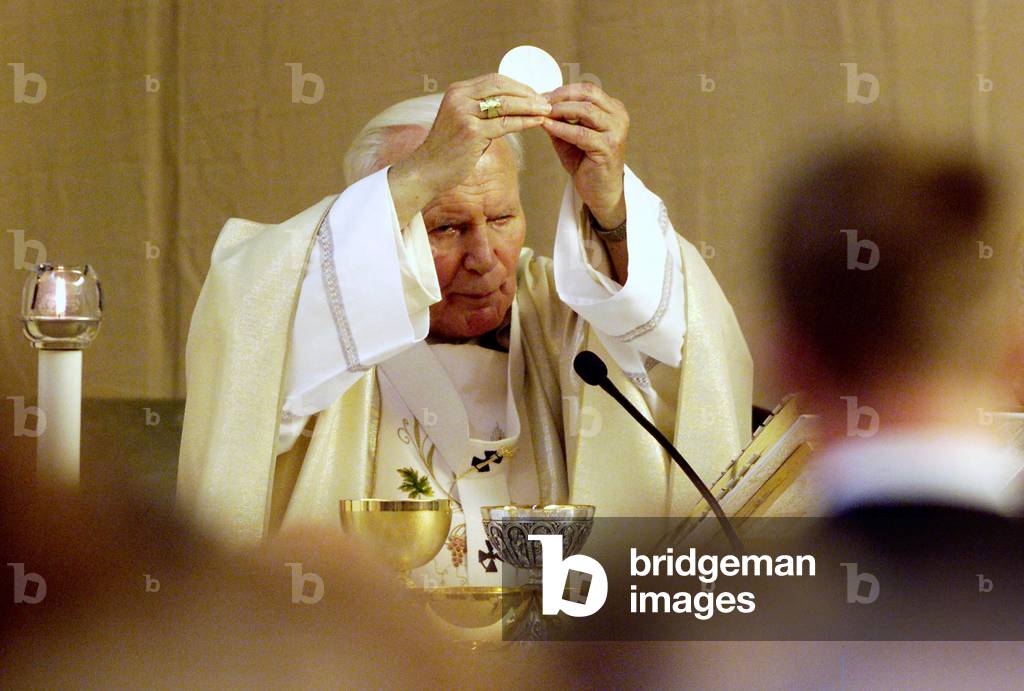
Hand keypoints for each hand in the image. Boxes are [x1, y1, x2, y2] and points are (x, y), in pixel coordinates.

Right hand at [397, 73, 549, 190]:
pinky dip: (524, 122)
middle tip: (545, 101)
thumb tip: (508, 106)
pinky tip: (536, 123)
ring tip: (546, 111)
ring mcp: (465, 113)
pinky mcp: (471, 131)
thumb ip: (480, 110)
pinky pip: (505, 124)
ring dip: (530, 106)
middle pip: (502, 87)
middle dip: (527, 93)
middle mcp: (460, 97)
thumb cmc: (447, 149)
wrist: (427, 170)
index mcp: (457, 91)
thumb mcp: (460, 120)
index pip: (494, 79)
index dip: (517, 85)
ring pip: (506, 104)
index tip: (534, 94)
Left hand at [540, 82, 628, 228]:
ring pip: (585, 110)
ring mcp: (616, 131)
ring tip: (541, 114)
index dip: (562, 90)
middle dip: (560, 96)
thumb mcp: (570, 137)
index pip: (587, 89)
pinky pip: (581, 133)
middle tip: (538, 102)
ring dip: (560, 110)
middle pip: (587, 94)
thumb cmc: (587, 164)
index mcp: (612, 110)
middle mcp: (618, 117)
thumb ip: (559, 120)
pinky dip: (561, 128)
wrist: (600, 192)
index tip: (541, 96)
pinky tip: (547, 127)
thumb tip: (539, 105)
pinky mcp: (609, 147)